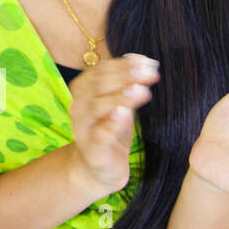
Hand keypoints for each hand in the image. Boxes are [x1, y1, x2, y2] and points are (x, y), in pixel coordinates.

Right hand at [67, 53, 158, 194]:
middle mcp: (79, 106)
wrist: (97, 167)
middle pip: (98, 85)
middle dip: (124, 76)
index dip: (123, 65)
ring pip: (97, 107)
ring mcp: (83, 127)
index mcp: (83, 90)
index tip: (147, 62)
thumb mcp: (119, 104)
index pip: (101, 71)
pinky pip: (99, 134)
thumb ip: (126, 84)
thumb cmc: (109, 130)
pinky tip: (124, 115)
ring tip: (140, 91)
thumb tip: (142, 60)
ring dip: (119, 97)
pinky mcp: (92, 148)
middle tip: (149, 73)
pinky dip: (111, 123)